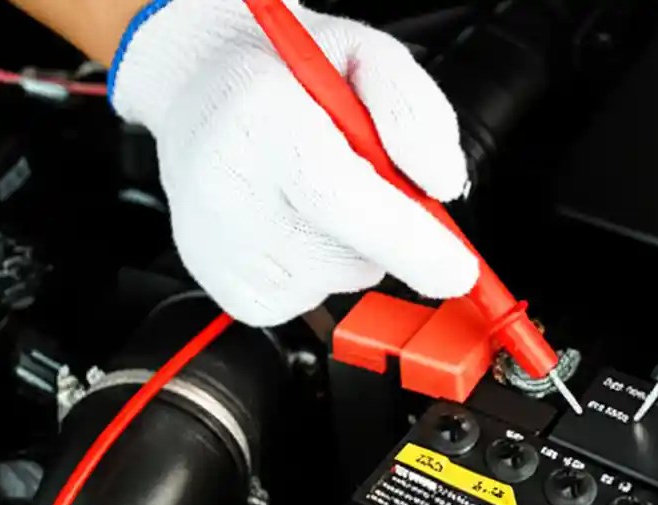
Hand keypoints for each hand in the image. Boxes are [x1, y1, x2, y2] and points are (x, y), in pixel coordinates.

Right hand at [109, 0, 475, 326]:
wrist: (200, 84)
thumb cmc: (287, 72)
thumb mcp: (363, 52)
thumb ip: (413, 109)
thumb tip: (441, 183)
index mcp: (260, 115)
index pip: (338, 196)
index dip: (407, 241)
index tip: (458, 271)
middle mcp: (226, 183)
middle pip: (346, 253)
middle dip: (392, 235)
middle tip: (372, 182)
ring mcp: (216, 243)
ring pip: (336, 279)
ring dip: (352, 246)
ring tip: (316, 190)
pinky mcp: (223, 285)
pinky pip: (308, 299)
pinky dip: (320, 269)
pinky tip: (295, 221)